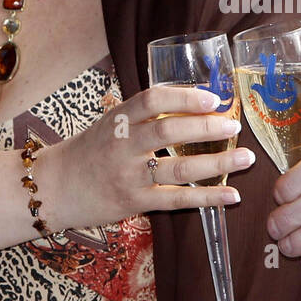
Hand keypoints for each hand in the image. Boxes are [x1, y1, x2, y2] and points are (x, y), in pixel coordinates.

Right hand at [50, 84, 254, 229]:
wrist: (54, 187)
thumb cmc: (91, 151)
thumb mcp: (111, 123)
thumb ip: (145, 115)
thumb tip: (195, 101)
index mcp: (118, 120)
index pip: (151, 100)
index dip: (183, 97)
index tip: (211, 98)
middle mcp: (122, 146)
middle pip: (168, 133)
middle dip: (206, 128)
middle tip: (234, 125)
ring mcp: (128, 176)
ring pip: (178, 170)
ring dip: (217, 164)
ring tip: (246, 158)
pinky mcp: (135, 202)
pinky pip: (177, 200)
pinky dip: (208, 198)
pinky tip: (232, 195)